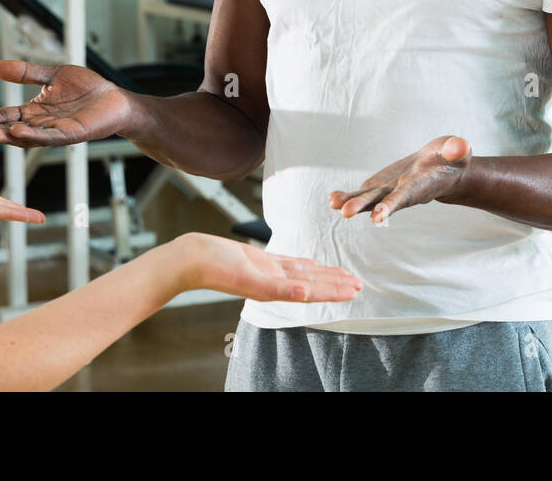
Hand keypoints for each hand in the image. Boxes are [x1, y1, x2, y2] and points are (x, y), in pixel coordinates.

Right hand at [0, 60, 130, 147]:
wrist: (115, 98)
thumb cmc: (87, 89)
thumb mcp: (51, 75)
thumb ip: (25, 73)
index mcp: (34, 111)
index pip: (5, 117)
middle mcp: (42, 124)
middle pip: (10, 130)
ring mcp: (56, 130)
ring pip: (27, 137)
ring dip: (8, 136)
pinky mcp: (73, 133)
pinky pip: (51, 136)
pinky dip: (35, 135)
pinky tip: (20, 132)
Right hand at [179, 233, 361, 302]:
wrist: (193, 258)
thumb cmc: (216, 268)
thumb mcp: (249, 278)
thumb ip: (278, 287)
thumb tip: (305, 293)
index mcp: (274, 289)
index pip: (312, 291)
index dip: (334, 291)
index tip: (354, 291)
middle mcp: (274, 281)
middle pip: (312, 282)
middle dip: (335, 283)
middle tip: (358, 284)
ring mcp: (268, 271)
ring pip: (303, 272)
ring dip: (323, 274)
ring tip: (342, 276)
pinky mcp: (260, 259)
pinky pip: (288, 262)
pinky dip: (303, 263)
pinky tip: (311, 265)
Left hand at [329, 135, 471, 222]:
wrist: (443, 169)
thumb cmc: (452, 160)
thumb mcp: (458, 152)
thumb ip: (458, 150)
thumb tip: (460, 146)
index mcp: (421, 185)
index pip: (405, 196)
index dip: (391, 205)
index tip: (377, 217)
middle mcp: (403, 192)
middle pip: (381, 201)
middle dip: (364, 206)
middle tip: (346, 212)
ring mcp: (390, 190)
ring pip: (369, 199)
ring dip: (352, 202)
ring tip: (333, 203)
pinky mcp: (382, 186)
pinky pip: (364, 192)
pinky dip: (349, 195)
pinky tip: (333, 199)